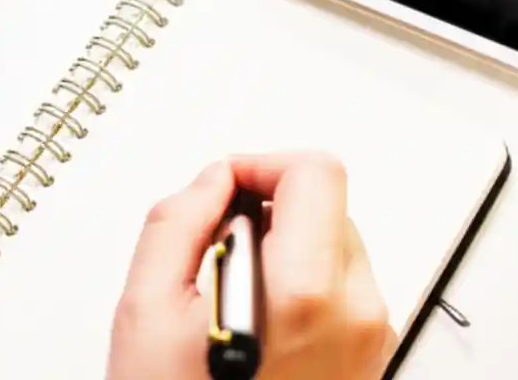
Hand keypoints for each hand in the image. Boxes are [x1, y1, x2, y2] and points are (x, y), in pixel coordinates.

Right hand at [107, 153, 395, 379]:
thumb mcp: (146, 312)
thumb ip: (178, 221)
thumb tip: (213, 180)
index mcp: (307, 292)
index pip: (315, 171)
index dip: (262, 163)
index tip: (227, 183)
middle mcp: (357, 310)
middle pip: (326, 204)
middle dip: (267, 211)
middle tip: (214, 255)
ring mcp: (371, 335)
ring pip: (334, 243)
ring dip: (282, 250)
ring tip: (231, 304)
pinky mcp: (371, 354)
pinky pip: (341, 287)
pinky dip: (299, 285)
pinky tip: (256, 325)